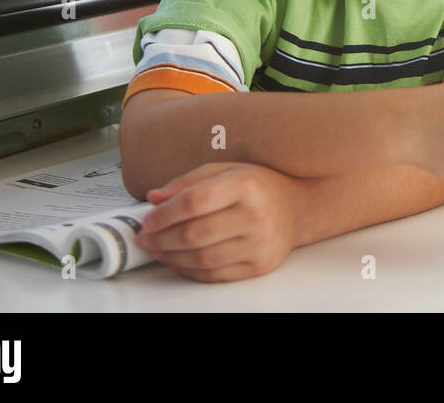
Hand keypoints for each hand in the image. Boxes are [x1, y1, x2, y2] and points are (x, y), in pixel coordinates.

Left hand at [136, 161, 301, 282]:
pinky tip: (178, 260)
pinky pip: (215, 274)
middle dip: (161, 238)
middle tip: (145, 237)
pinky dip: (189, 270)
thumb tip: (155, 198)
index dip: (164, 214)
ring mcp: (259, 244)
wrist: (299, 208)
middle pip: (194, 234)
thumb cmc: (260, 187)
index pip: (194, 202)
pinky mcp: (259, 265)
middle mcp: (255, 215)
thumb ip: (189, 182)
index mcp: (246, 185)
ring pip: (202, 258)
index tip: (148, 220)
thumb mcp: (228, 170)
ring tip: (156, 249)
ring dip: (171, 256)